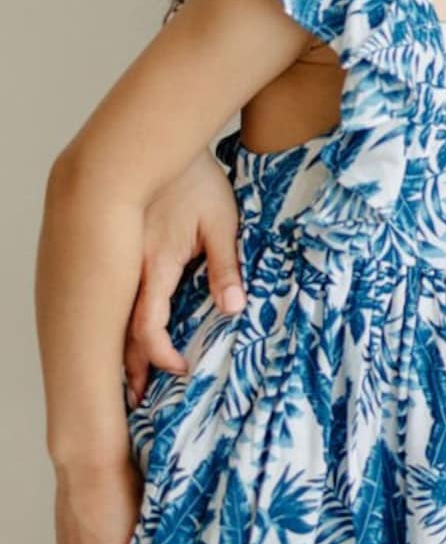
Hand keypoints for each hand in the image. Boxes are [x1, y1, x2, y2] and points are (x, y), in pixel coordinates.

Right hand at [124, 151, 242, 406]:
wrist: (164, 145)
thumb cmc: (198, 181)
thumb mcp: (221, 221)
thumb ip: (225, 266)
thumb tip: (234, 309)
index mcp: (156, 264)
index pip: (148, 326)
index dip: (161, 354)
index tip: (180, 369)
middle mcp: (132, 269)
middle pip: (123, 331)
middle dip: (130, 366)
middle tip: (137, 398)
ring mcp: (123, 261)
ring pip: (115, 316)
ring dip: (122, 348)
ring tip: (128, 379)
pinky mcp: (122, 253)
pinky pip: (118, 297)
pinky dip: (119, 322)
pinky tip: (125, 336)